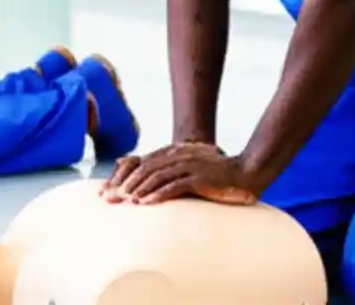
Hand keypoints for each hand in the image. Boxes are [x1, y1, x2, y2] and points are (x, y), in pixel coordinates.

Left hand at [100, 142, 258, 205]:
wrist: (246, 172)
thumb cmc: (217, 175)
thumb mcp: (190, 169)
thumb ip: (170, 172)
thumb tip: (151, 183)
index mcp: (173, 153)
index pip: (141, 163)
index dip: (123, 176)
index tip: (109, 189)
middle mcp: (178, 156)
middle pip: (144, 169)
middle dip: (124, 184)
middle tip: (110, 198)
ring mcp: (188, 165)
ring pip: (155, 176)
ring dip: (138, 189)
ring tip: (125, 201)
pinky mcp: (198, 177)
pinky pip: (173, 186)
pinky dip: (157, 194)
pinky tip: (146, 203)